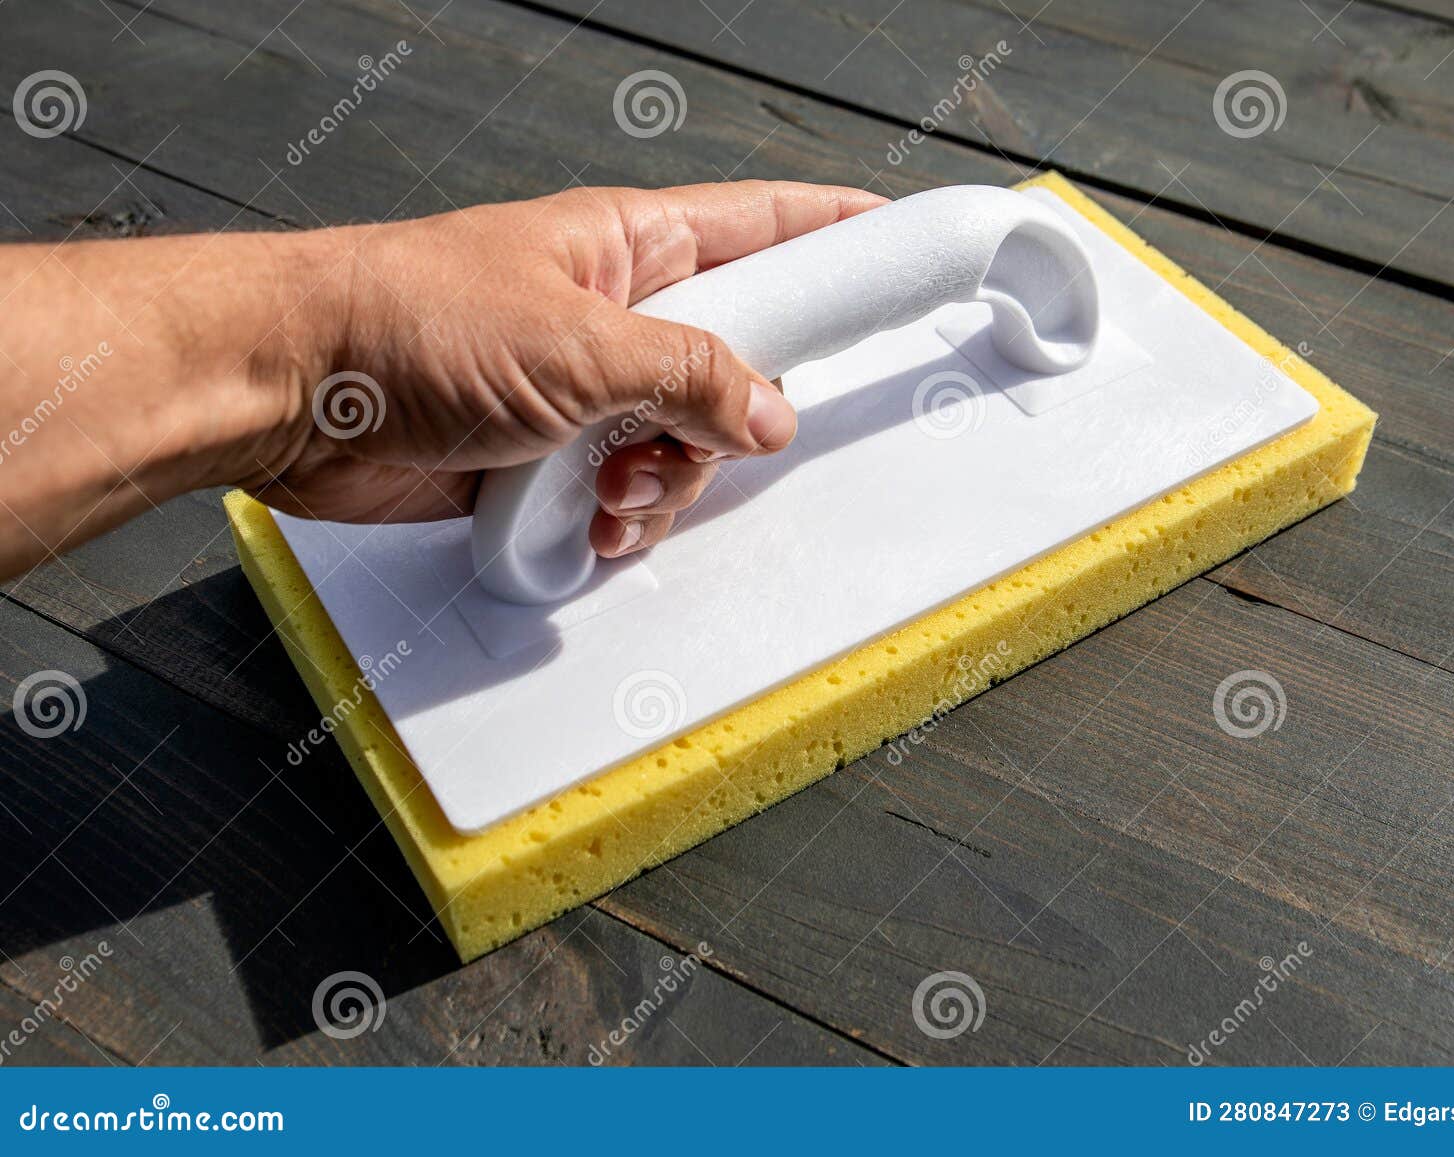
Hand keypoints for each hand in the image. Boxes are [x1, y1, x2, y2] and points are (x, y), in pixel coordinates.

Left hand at [261, 181, 885, 556]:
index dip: (834, 231)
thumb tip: (767, 412)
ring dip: (666, 483)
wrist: (292, 392)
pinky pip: (627, 493)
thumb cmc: (406, 323)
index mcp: (632, 246)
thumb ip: (691, 379)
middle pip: (736, 365)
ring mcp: (582, 388)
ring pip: (685, 447)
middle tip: (696, 434)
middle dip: (729, 420)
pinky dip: (621, 516)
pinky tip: (588, 515)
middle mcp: (615, 315)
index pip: (765, 225)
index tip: (897, 241)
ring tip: (612, 485)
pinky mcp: (546, 453)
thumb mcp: (580, 344)